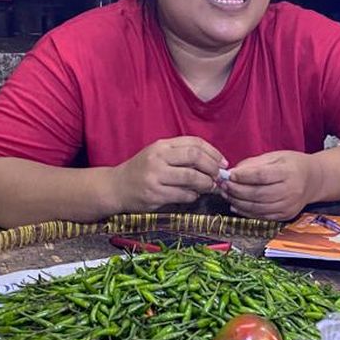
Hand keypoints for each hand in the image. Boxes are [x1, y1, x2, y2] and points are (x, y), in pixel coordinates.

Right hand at [109, 137, 226, 211]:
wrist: (116, 187)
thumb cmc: (142, 170)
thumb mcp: (159, 155)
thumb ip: (182, 156)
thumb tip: (214, 164)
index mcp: (162, 145)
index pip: (194, 143)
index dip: (213, 152)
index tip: (223, 162)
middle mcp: (158, 158)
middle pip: (195, 157)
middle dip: (212, 168)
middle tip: (219, 176)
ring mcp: (156, 176)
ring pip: (191, 178)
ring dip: (206, 184)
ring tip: (209, 187)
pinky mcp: (155, 194)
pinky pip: (183, 195)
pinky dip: (193, 196)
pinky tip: (192, 195)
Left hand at [221, 151, 319, 220]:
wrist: (313, 180)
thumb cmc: (293, 165)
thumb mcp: (276, 156)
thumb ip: (254, 164)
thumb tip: (233, 172)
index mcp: (289, 172)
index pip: (262, 176)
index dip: (243, 176)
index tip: (229, 174)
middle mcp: (290, 191)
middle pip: (258, 194)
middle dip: (236, 190)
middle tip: (223, 185)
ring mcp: (288, 206)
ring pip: (258, 207)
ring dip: (238, 202)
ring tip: (226, 194)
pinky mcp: (285, 215)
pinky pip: (262, 216)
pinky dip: (246, 212)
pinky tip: (236, 205)